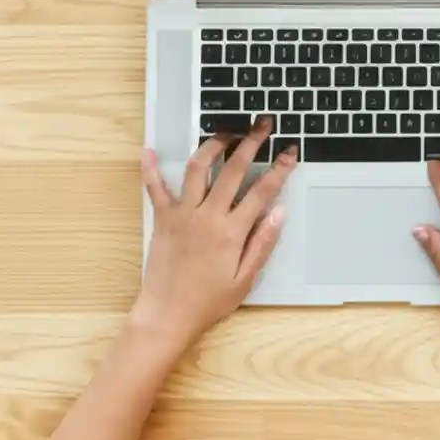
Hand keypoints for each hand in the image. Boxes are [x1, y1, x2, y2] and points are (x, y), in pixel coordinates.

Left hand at [132, 116, 295, 350]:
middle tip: (261, 124)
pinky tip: (149, 150)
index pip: (262, 191)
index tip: (290, 151)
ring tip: (225, 132)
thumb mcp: (245, 279)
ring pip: (198, 169)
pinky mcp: (163, 219)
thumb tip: (279, 212)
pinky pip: (155, 189)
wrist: (167, 315)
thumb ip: (262, 243)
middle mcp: (207, 216)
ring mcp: (183, 215)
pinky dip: (151, 169)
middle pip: (233, 170)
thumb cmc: (209, 301)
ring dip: (212, 146)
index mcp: (232, 232)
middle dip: (250, 143)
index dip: (279, 168)